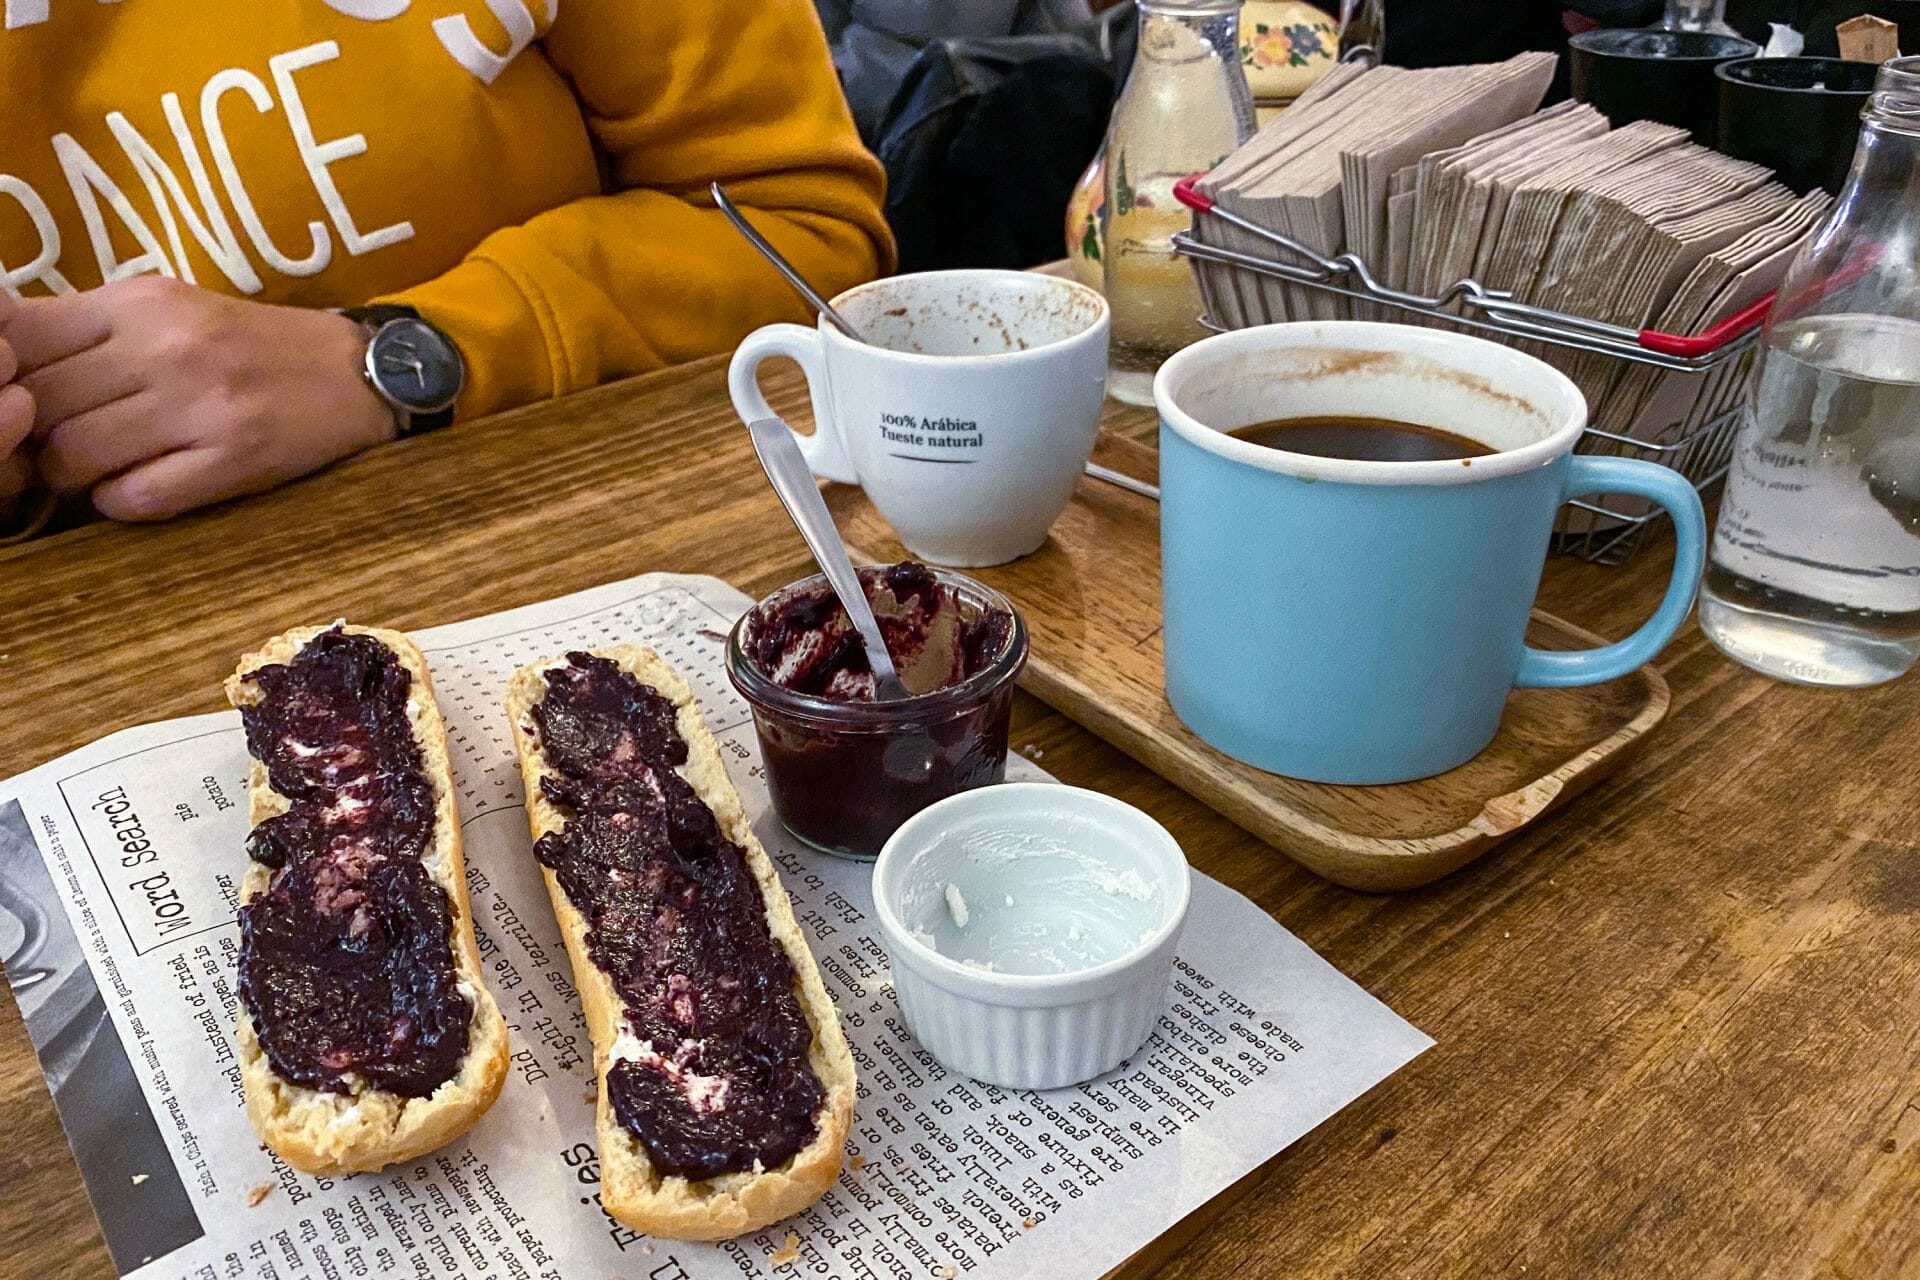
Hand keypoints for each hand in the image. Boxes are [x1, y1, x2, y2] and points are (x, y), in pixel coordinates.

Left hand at [3, 278, 397, 521]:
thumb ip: (86, 329)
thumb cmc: (250, 345)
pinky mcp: (233, 459)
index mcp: (140, 302)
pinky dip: (122, 502)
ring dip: (73, 476)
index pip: (18, 340)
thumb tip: (3, 365)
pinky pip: (132, 499)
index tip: (18, 404)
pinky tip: (147, 484)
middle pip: (38, 407)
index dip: (3, 384)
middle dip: (33, 438)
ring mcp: (201, 405)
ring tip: (104, 467)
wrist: (357, 372)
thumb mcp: (167, 310)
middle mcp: (165, 346)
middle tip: (57, 447)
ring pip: (73, 457)